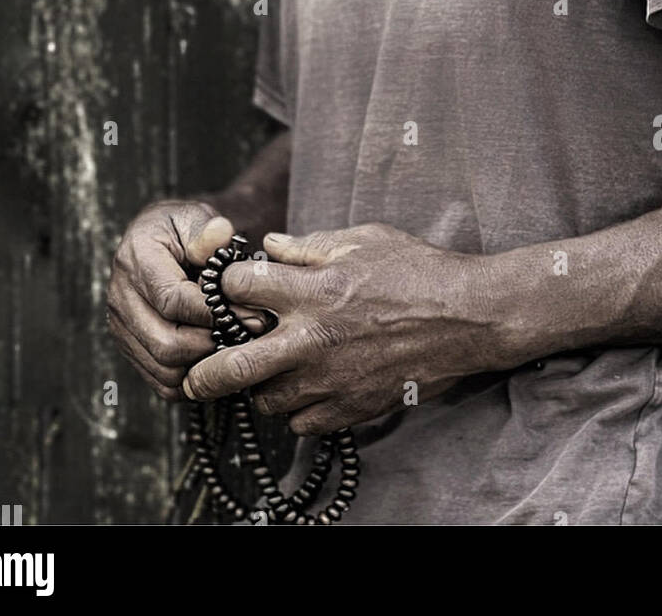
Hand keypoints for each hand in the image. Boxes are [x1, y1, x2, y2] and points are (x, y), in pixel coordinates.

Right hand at [106, 200, 270, 400]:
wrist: (162, 239)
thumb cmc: (184, 228)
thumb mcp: (197, 217)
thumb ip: (210, 230)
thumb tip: (221, 233)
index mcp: (137, 258)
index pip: (174, 300)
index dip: (215, 313)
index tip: (251, 314)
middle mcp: (120, 296)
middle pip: (166, 343)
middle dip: (212, 344)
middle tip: (245, 335)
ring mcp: (121, 325)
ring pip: (164, 369)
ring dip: (204, 365)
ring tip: (233, 346)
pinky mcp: (130, 346)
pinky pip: (161, 381)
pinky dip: (193, 379)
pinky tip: (216, 358)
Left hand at [182, 223, 498, 433]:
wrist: (467, 318)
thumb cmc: (418, 270)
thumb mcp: (363, 239)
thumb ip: (309, 246)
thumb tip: (269, 245)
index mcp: (312, 291)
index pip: (238, 290)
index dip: (228, 285)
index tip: (231, 288)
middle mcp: (312, 340)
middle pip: (232, 367)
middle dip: (204, 373)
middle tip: (195, 375)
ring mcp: (330, 380)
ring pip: (265, 400)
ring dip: (259, 387)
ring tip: (269, 371)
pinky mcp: (349, 409)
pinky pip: (302, 422)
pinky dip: (297, 408)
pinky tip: (308, 387)